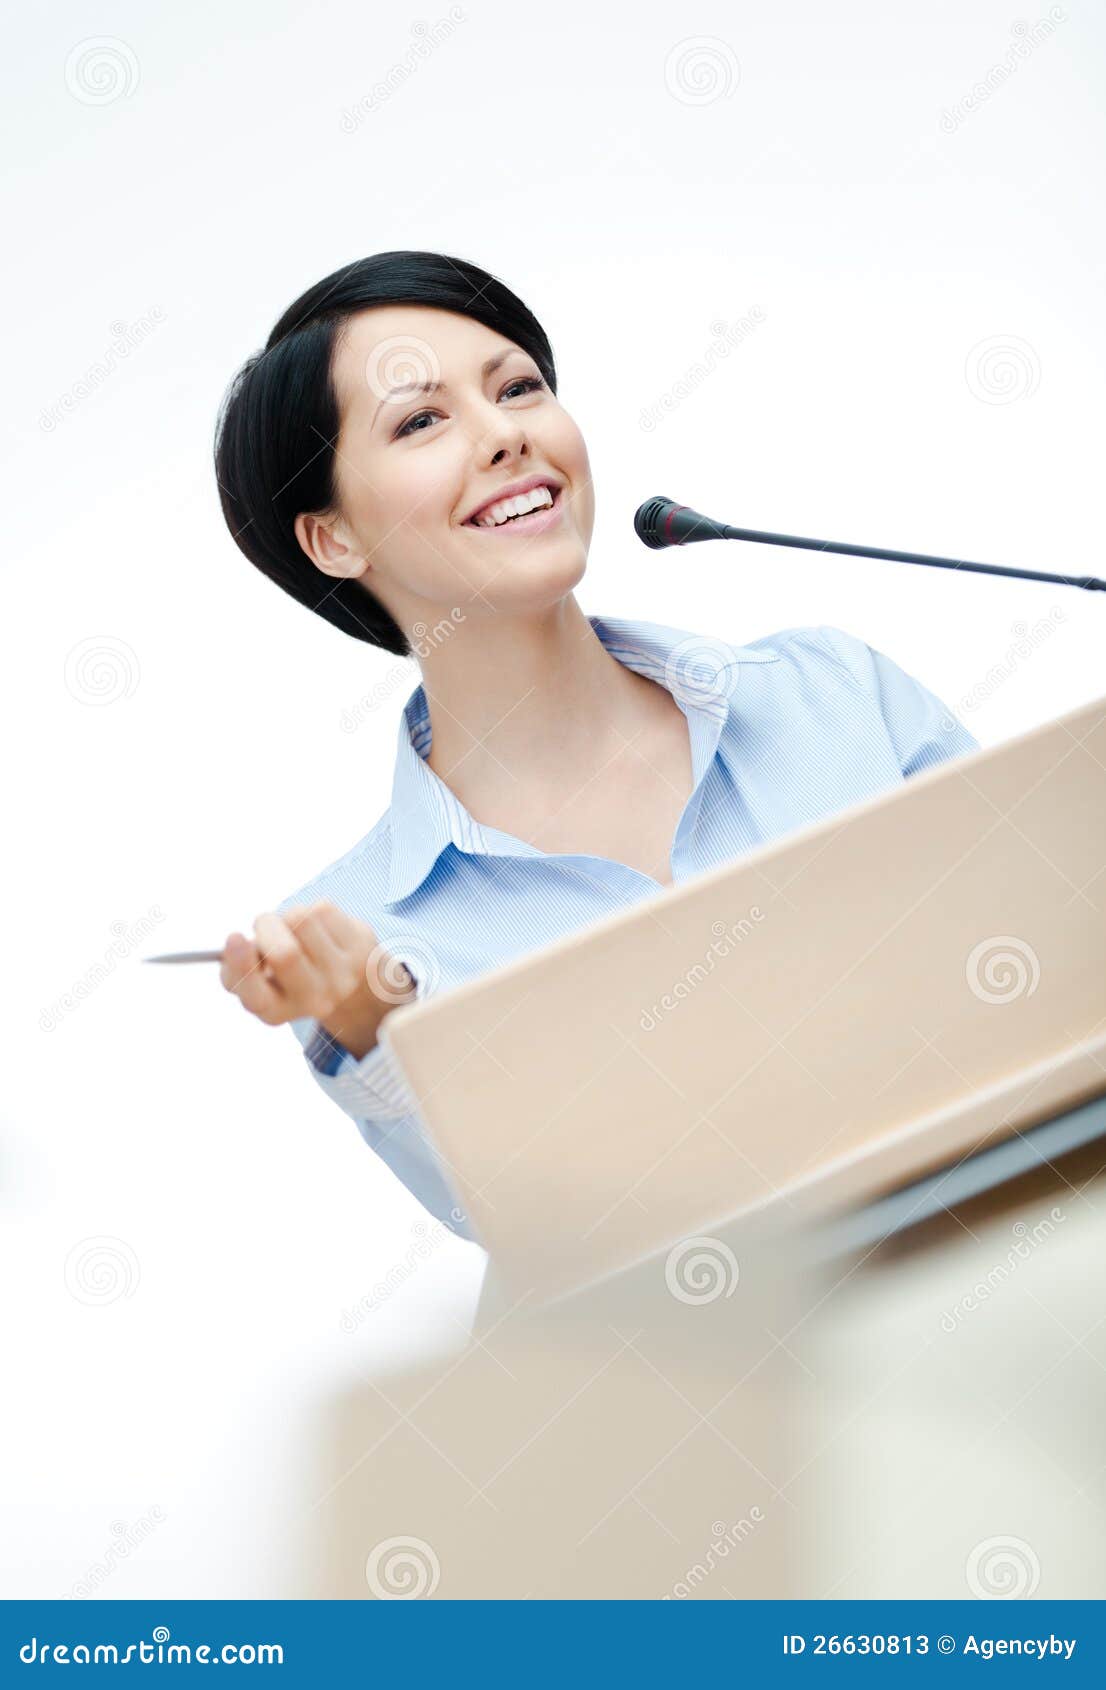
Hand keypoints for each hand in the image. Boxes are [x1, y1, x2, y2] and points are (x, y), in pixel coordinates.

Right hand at [219, 900, 415, 1057]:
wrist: (355, 984)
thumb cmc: (292, 978)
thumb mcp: (261, 984)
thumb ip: (239, 970)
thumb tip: (234, 945)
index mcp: (278, 1010)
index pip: (255, 996)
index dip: (240, 964)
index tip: (234, 937)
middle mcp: (315, 999)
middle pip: (285, 954)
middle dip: (266, 927)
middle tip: (264, 925)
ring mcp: (342, 973)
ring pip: (301, 920)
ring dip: (288, 916)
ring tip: (295, 930)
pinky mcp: (360, 945)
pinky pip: (321, 910)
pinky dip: (312, 911)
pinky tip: (319, 928)